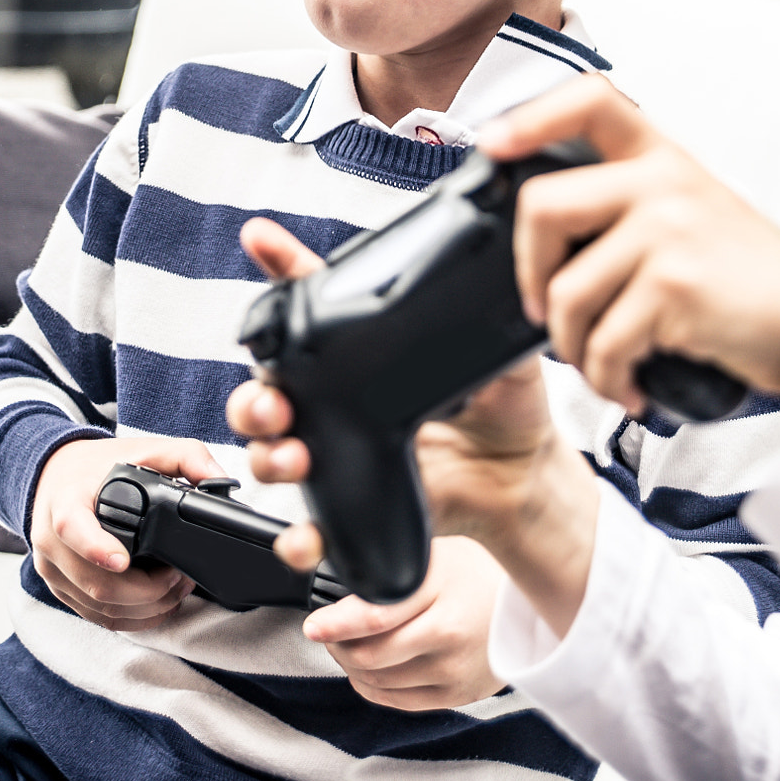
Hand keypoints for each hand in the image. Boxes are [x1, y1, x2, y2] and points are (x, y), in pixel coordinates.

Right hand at [29, 434, 224, 632]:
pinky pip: (96, 616)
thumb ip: (186, 457)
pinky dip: (131, 618)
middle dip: (147, 590)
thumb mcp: (145, 449)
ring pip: (99, 607)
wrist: (57, 476)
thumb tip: (218, 480)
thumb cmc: (100, 466)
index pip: (72, 528)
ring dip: (144, 607)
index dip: (97, 549)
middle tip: (178, 576)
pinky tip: (156, 603)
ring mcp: (53, 570)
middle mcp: (52, 541)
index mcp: (67, 501)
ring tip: (175, 587)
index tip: (123, 560)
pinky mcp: (62, 589)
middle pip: (96, 583)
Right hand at [232, 217, 597, 635]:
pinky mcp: (353, 507)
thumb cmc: (503, 401)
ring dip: (268, 457)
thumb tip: (478, 272)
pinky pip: (312, 530)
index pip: (306, 307)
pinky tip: (304, 538)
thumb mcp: (491, 349)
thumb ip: (474, 313)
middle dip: (254, 399)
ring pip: (272, 456)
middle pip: (264, 394)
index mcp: (356, 357)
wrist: (525, 472)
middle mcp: (334, 404)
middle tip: (275, 403)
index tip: (262, 240)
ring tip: (294, 458)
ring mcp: (337, 457)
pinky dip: (297, 540)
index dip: (277, 268)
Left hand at [304, 536, 507, 709]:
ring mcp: (452, 670)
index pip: (374, 615)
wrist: (532, 611)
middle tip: (328, 633)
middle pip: (369, 655)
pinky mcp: (456, 695)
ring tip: (348, 647)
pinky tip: (369, 670)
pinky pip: (397, 701)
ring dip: (352, 666)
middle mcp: (447, 635)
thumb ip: (397, 565)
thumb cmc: (482, 575)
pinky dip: (372, 687)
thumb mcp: (440, 554)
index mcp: (441, 592)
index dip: (335, 624)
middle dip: (337, 646)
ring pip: (377, 681)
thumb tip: (349, 570)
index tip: (314, 626)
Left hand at [482, 73, 779, 413]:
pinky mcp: (673, 285)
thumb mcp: (695, 212)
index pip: (588, 100)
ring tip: (601, 364)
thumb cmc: (753, 280)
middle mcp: (663, 182)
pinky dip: (607, 379)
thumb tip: (551, 236)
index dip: (530, 117)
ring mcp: (667, 230)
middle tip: (544, 308)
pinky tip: (631, 385)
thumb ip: (633, 204)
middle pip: (542, 206)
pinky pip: (602, 341)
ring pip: (565, 293)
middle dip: (529, 273)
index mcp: (664, 157)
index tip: (494, 145)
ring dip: (572, 346)